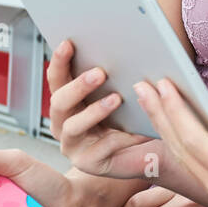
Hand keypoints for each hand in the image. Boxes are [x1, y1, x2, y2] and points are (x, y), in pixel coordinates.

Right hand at [47, 38, 164, 180]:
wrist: (150, 152)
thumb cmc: (134, 118)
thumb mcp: (124, 93)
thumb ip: (117, 76)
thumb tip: (126, 47)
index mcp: (69, 102)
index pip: (57, 79)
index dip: (59, 61)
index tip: (68, 43)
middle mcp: (64, 122)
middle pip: (59, 102)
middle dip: (78, 86)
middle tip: (100, 73)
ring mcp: (72, 145)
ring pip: (73, 126)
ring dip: (94, 111)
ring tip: (116, 99)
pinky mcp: (87, 163)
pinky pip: (101, 148)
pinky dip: (120, 137)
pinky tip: (139, 129)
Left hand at [134, 78, 207, 206]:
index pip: (196, 141)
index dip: (176, 111)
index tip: (163, 85)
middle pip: (181, 152)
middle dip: (160, 118)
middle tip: (142, 88)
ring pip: (183, 163)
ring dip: (165, 132)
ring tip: (151, 105)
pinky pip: (193, 172)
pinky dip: (179, 149)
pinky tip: (172, 132)